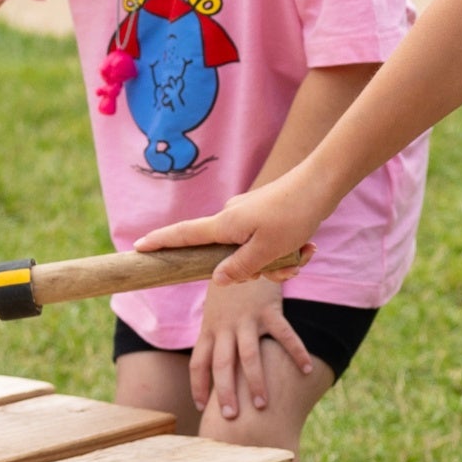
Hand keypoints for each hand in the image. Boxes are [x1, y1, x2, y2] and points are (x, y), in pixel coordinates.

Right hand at [137, 173, 335, 287]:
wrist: (322, 182)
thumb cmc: (293, 215)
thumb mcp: (266, 250)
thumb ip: (239, 267)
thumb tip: (216, 279)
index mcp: (225, 225)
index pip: (184, 235)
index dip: (161, 242)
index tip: (138, 247)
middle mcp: (232, 218)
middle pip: (230, 257)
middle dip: (258, 270)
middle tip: (286, 265)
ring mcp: (249, 215)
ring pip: (255, 254)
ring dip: (279, 262)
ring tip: (302, 253)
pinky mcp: (266, 214)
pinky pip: (268, 243)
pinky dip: (287, 251)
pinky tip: (308, 247)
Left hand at [190, 278, 315, 419]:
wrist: (241, 250)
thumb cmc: (229, 288)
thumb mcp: (215, 310)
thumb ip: (216, 335)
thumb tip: (216, 366)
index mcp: (210, 328)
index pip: (199, 363)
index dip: (198, 386)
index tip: (203, 407)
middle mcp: (225, 326)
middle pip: (222, 365)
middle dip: (225, 393)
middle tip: (231, 417)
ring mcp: (247, 318)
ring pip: (249, 356)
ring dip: (255, 382)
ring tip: (262, 405)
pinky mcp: (268, 309)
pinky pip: (283, 334)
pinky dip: (295, 352)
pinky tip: (306, 370)